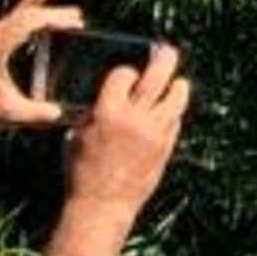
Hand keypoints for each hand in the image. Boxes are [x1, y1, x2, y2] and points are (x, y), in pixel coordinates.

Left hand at [0, 0, 82, 161]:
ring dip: (43, 14)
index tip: (77, 22)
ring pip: (18, 15)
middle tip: (79, 16)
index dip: (55, 18)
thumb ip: (43, 114)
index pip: (29, 21)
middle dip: (54, 14)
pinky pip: (10, 22)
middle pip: (25, 14)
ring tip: (68, 14)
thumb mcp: (12, 115)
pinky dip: (27, 16)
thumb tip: (74, 115)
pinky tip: (37, 4)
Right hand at [64, 38, 190, 214]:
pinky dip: (174, 113)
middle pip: (157, 77)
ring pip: (176, 99)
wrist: (102, 204)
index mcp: (107, 111)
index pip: (124, 74)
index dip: (126, 70)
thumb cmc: (81, 171)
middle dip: (163, 59)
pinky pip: (176, 121)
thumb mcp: (77, 135)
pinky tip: (171, 110)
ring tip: (178, 81)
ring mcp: (154, 132)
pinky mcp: (166, 147)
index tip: (127, 72)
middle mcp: (134, 118)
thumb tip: (102, 100)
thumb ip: (92, 114)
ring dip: (178, 86)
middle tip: (167, 51)